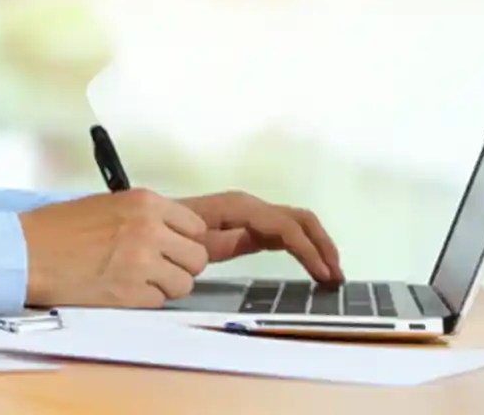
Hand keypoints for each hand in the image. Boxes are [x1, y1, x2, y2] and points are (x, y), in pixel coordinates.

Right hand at [19, 189, 209, 308]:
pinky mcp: (130, 292)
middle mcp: (149, 230)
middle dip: (179, 266)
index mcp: (144, 203)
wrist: (26, 252)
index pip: (195, 227)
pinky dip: (144, 299)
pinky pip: (159, 302)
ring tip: (137, 279)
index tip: (173, 247)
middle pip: (196, 258)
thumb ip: (146, 216)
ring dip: (164, 286)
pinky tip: (121, 288)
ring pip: (184, 284)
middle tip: (157, 267)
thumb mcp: (109, 205)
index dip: (184, 241)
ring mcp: (141, 262)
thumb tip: (175, 234)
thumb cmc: (57, 229)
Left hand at [178, 191, 343, 282]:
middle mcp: (251, 206)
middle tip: (336, 277)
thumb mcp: (189, 241)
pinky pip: (284, 232)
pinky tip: (312, 266)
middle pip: (300, 219)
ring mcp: (252, 215)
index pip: (285, 227)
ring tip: (332, 275)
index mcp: (240, 208)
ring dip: (318, 245)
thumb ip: (218, 245)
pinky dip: (304, 247)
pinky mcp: (250, 226)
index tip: (323, 275)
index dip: (308, 250)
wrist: (147, 222)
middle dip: (322, 245)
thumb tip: (252, 246)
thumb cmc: (166, 232)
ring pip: (297, 223)